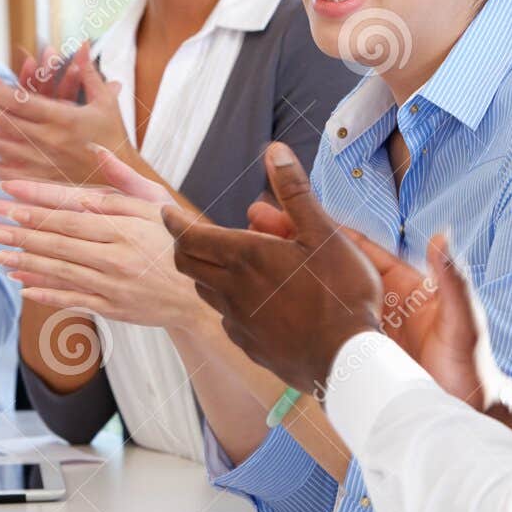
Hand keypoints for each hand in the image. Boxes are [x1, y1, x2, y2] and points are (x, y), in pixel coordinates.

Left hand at [0, 45, 137, 186]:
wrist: (120, 181)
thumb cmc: (112, 138)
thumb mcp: (105, 103)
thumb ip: (89, 73)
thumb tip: (84, 44)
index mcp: (63, 119)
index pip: (20, 101)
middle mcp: (48, 141)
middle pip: (2, 120)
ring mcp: (41, 162)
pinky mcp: (38, 179)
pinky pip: (5, 169)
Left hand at [0, 146, 206, 330]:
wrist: (202, 293)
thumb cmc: (177, 239)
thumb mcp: (156, 202)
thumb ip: (122, 177)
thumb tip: (94, 148)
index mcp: (124, 223)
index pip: (71, 207)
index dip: (36, 199)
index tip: (5, 191)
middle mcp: (116, 251)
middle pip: (58, 237)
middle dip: (18, 229)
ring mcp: (113, 282)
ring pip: (59, 268)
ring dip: (24, 259)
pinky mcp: (113, 306)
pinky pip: (73, 298)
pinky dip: (46, 291)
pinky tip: (21, 284)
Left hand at [163, 142, 383, 396]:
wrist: (346, 360)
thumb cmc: (340, 293)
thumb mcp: (323, 233)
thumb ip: (294, 191)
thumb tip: (274, 151)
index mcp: (246, 256)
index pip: (188, 235)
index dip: (172, 221)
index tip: (165, 212)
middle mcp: (232, 289)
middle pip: (186, 264)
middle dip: (183, 246)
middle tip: (189, 235)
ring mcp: (238, 321)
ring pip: (205, 292)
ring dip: (206, 274)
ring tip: (222, 264)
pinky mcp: (250, 345)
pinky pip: (227, 319)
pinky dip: (228, 304)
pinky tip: (249, 302)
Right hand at [249, 196, 511, 428]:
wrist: (469, 414)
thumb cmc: (474, 368)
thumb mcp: (464, 322)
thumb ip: (453, 282)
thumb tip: (441, 238)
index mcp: (405, 285)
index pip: (359, 247)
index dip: (327, 227)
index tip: (295, 207)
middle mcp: (381, 302)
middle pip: (330, 265)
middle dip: (295, 244)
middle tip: (257, 222)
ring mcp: (366, 329)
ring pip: (319, 296)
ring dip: (288, 278)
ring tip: (249, 259)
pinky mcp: (358, 356)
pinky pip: (321, 331)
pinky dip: (294, 317)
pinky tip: (264, 311)